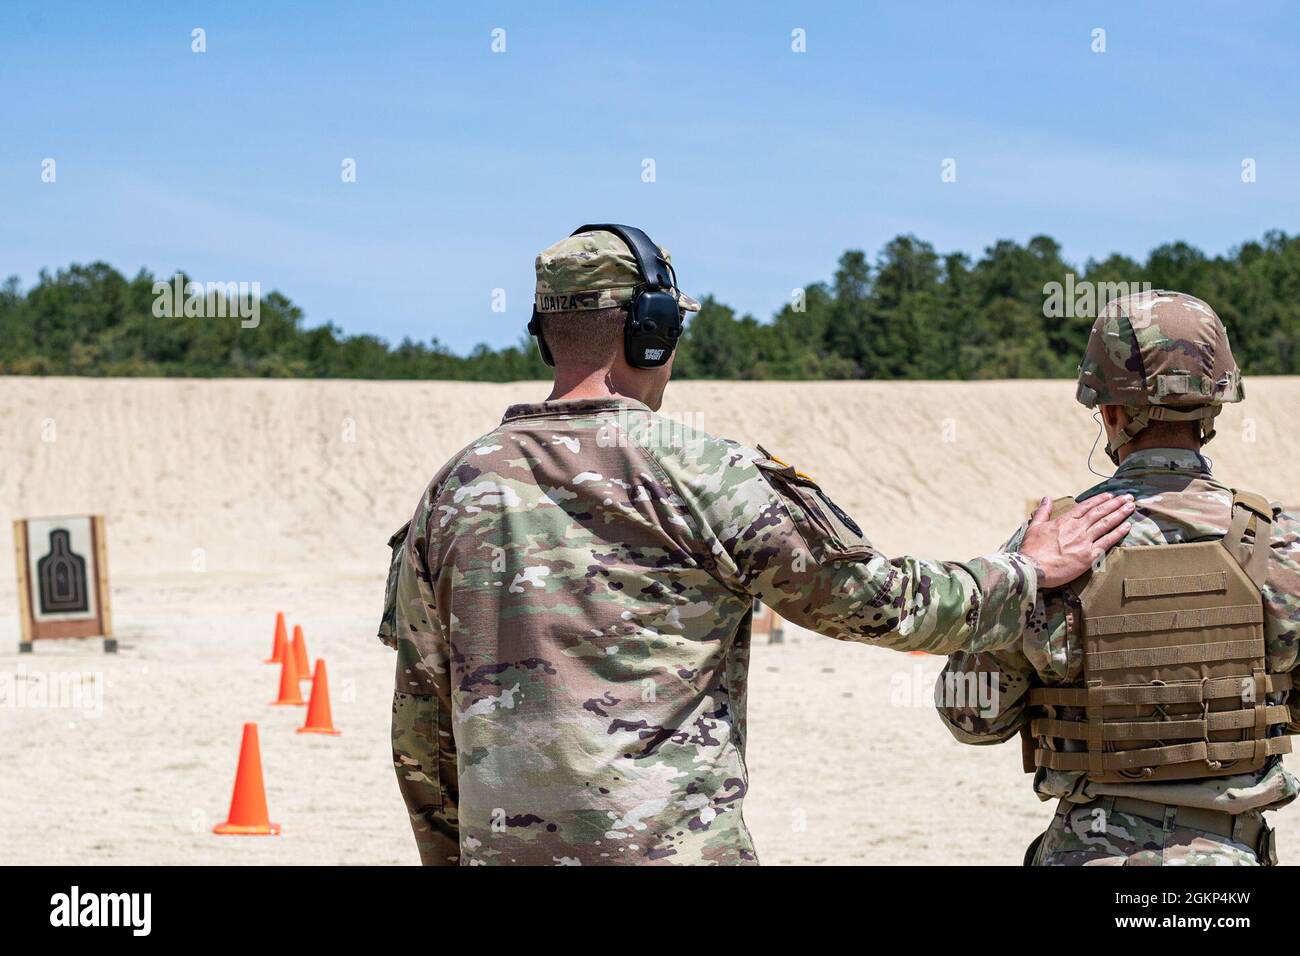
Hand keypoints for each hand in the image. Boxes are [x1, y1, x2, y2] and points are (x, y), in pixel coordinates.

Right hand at [1019, 493, 1134, 588]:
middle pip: (1100, 512)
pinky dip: (1118, 533)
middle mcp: (1077, 529)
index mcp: (1064, 521)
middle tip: (1128, 497)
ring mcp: (1084, 541)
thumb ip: (1043, 512)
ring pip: (1106, 524)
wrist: (1033, 569)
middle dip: (1115, 503)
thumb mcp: (1034, 527)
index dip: (1099, 500)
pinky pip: (1107, 542)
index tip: (1110, 495)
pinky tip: (1127, 526)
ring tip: (1131, 506)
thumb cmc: (1031, 550)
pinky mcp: (1089, 556)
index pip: (1085, 507)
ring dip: (1120, 514)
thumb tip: (1046, 498)